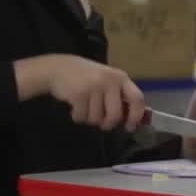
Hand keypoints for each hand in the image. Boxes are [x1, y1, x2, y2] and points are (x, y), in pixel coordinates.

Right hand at [27, 54, 144, 131]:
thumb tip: (129, 119)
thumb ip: (118, 96)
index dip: (136, 116)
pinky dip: (78, 117)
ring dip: (89, 119)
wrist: (58, 68)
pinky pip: (82, 117)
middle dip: (108, 124)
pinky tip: (75, 107)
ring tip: (85, 108)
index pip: (137, 99)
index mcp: (121, 78)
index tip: (129, 127)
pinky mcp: (79, 94)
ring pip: (97, 118)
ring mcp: (94, 87)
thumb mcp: (106, 81)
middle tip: (102, 124)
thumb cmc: (86, 77)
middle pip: (115, 115)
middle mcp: (110, 81)